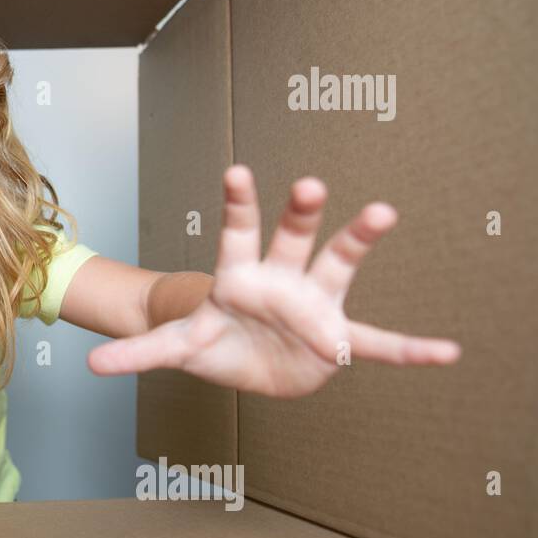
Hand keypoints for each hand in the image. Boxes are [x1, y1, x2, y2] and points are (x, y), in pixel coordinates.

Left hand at [87, 165, 460, 396]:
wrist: (242, 358)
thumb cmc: (211, 338)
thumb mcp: (176, 347)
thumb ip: (140, 354)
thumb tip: (90, 366)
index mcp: (238, 274)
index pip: (237, 230)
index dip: (238, 202)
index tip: (239, 170)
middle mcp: (281, 278)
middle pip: (291, 237)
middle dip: (301, 213)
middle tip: (310, 184)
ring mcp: (312, 304)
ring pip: (338, 266)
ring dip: (358, 240)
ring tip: (383, 212)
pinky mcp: (336, 338)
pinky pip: (377, 344)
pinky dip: (409, 350)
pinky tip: (446, 352)